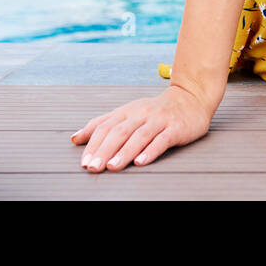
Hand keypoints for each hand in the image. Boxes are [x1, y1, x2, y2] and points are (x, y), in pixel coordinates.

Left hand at [70, 85, 215, 171]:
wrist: (191, 98)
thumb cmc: (156, 111)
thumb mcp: (127, 113)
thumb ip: (101, 124)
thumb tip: (75, 138)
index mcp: (127, 111)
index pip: (106, 127)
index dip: (93, 144)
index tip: (84, 161)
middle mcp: (142, 114)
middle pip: (119, 132)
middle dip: (104, 150)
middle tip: (93, 167)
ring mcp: (159, 120)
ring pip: (139, 136)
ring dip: (124, 152)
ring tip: (112, 167)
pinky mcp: (176, 128)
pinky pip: (162, 140)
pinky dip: (150, 151)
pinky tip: (141, 161)